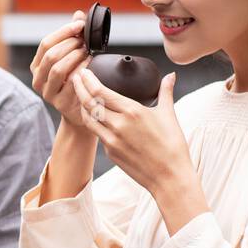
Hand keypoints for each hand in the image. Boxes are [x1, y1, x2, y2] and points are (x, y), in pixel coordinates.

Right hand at [31, 11, 92, 129]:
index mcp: (37, 65)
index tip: (80, 25)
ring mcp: (47, 93)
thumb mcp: (72, 58)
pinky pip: (71, 84)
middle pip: (51, 55)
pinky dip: (82, 71)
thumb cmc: (76, 79)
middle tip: (86, 40)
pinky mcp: (60, 104)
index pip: (46, 43)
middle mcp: (38, 79)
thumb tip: (78, 14)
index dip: (63, 32)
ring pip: (58, 69)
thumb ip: (72, 37)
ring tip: (88, 51)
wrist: (80, 111)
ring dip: (75, 57)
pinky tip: (91, 66)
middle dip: (70, 44)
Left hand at [71, 69, 208, 231]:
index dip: (88, 80)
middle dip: (79, 88)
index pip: (101, 91)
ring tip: (81, 95)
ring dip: (82, 105)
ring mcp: (111, 140)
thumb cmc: (172, 146)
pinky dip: (92, 121)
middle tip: (76, 77)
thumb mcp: (169, 115)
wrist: (170, 177)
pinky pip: (96, 133)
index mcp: (132, 111)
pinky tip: (92, 115)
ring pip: (88, 118)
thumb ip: (166, 92)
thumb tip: (170, 76)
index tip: (84, 71)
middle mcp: (118, 125)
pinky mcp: (110, 152)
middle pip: (89, 102)